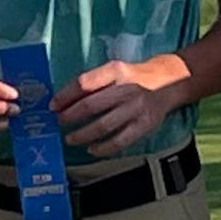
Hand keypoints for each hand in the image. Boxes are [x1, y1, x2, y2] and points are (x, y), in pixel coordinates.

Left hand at [55, 52, 192, 156]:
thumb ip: (93, 82)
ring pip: (103, 125)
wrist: (168, 80)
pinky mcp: (145, 124)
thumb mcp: (114, 70)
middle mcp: (126, 89)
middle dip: (69, 117)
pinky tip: (91, 149)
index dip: (65, 96)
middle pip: (90, 105)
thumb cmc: (132, 76)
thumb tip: (63, 99)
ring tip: (70, 138)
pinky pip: (120, 140)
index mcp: (115, 71)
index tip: (52, 106)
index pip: (84, 83)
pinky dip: (103, 147)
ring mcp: (136, 108)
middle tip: (58, 123)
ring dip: (82, 135)